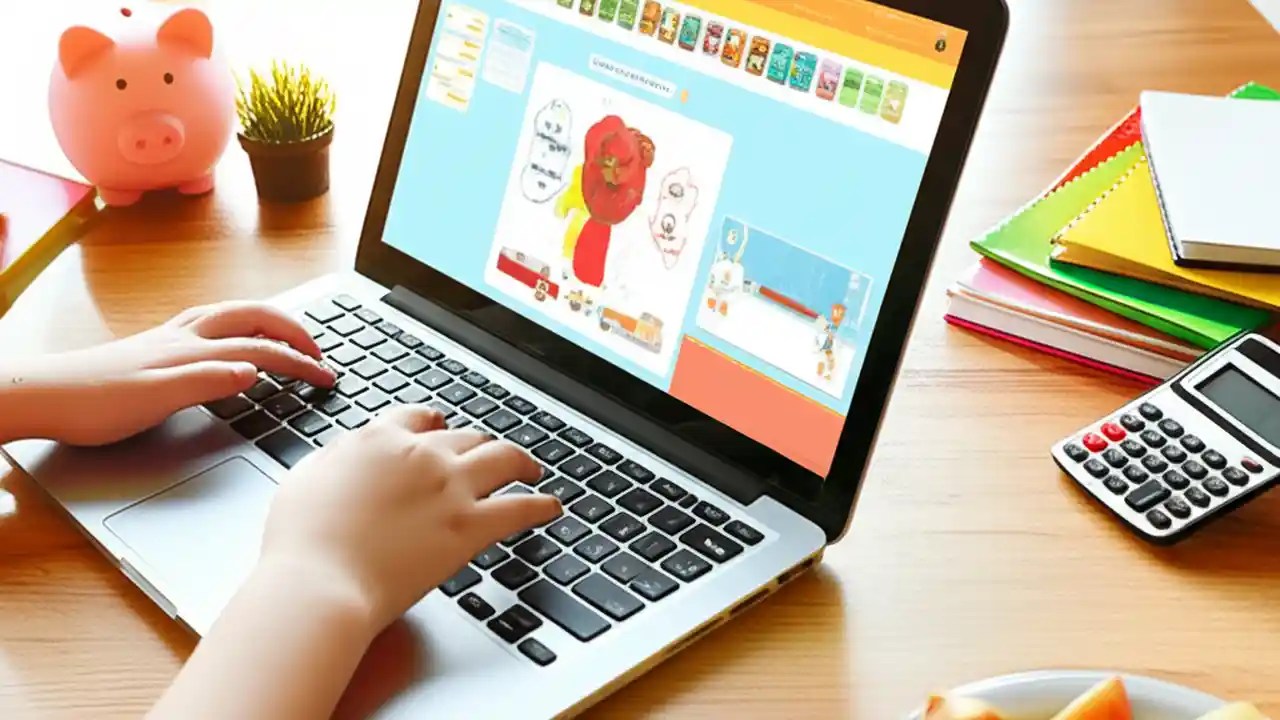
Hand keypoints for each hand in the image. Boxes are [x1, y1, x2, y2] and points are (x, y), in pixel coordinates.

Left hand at [0, 301, 334, 445]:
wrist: (43, 396)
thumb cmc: (94, 403)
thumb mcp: (157, 399)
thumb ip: (209, 381)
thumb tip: (257, 369)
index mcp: (192, 349)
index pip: (261, 348)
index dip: (300, 362)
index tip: (327, 377)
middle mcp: (185, 336)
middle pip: (254, 317)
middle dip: (294, 329)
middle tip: (320, 350)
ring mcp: (170, 338)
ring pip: (232, 315)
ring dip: (269, 321)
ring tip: (290, 335)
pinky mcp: (157, 347)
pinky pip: (212, 325)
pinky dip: (239, 326)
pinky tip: (234, 340)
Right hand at [260, 405, 561, 634]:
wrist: (319, 582)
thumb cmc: (301, 542)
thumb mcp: (305, 479)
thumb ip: (338, 459)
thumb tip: (352, 455)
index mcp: (378, 439)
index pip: (418, 417)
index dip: (435, 423)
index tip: (442, 428)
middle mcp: (420, 454)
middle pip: (465, 437)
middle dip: (478, 445)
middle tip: (487, 455)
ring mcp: (450, 488)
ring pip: (503, 458)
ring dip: (522, 461)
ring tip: (531, 470)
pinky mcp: (470, 526)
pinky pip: (521, 507)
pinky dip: (541, 505)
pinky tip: (551, 507)